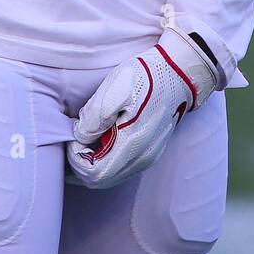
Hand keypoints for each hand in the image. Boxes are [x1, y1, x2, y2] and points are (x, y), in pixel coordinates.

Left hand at [67, 26, 218, 187]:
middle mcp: (142, 158)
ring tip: (88, 134)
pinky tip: (102, 136)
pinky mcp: (151, 151)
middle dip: (82, 163)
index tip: (74, 135)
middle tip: (77, 136)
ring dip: (94, 161)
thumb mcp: (114, 89)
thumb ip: (94, 116)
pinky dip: (106, 158)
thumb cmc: (145, 77)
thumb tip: (80, 136)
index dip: (76, 159)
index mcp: (132, 144)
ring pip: (111, 176)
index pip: (95, 174)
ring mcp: (149, 157)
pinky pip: (122, 167)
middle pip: (101, 180)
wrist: (178, 72)